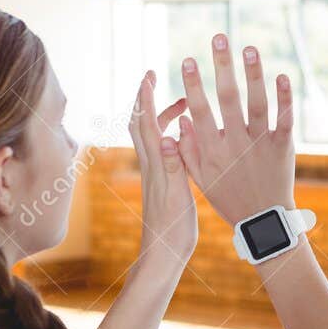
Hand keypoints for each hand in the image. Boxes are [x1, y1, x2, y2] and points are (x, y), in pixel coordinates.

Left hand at [129, 71, 195, 270]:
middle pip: (142, 123)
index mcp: (156, 164)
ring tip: (184, 105)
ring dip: (161, 115)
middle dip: (148, 99)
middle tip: (158, 80)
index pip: (146, 122)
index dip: (146, 96)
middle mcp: (151, 165)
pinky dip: (171, 135)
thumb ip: (173, 167)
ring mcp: (155, 174)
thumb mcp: (177, 196)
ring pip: (152, 136)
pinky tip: (186, 138)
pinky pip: (162, 150)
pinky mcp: (161, 183)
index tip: (150, 74)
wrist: (164, 255)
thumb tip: (167, 137)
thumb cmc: (172, 229)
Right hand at [176, 35, 296, 227]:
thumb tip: (181, 117)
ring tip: (250, 48)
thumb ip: (187, 149)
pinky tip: (283, 75)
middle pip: (227, 99)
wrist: (263, 219)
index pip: (200, 110)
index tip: (188, 59)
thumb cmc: (228, 195)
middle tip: (220, 37)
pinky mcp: (282, 146)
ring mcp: (260, 143)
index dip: (193, 84)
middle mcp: (235, 143)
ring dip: (253, 74)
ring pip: (257, 103)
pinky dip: (285, 97)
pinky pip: (285, 118)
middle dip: (222, 66)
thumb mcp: (200, 176)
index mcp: (211, 149)